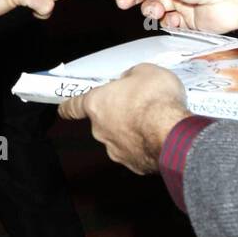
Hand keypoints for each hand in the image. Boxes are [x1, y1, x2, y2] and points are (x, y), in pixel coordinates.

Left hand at [58, 63, 189, 173]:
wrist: (173, 132)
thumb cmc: (155, 100)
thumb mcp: (145, 71)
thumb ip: (131, 76)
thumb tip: (131, 80)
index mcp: (97, 104)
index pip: (74, 106)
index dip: (69, 107)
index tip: (64, 110)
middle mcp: (101, 130)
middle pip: (103, 121)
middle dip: (118, 115)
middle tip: (138, 106)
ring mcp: (116, 150)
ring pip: (120, 138)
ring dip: (132, 132)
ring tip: (154, 123)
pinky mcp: (134, 164)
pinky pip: (137, 153)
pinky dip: (145, 146)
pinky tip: (160, 138)